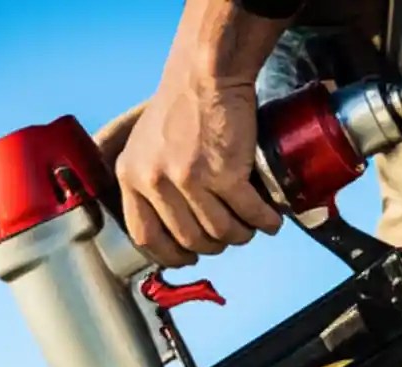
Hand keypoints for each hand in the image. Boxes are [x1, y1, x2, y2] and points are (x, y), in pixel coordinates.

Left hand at [114, 74, 281, 267]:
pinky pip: (248, 213)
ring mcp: (189, 179)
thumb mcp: (146, 147)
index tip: (189, 257)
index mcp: (131, 177)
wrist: (207, 74)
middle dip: (215, 245)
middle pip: (189, 240)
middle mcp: (155, 181)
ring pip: (220, 232)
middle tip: (230, 235)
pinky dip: (263, 221)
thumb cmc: (182, 105)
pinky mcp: (224, 174)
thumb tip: (176, 227)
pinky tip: (270, 219)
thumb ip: (152, 183)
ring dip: (242, 235)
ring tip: (252, 225)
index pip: (146, 237)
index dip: (171, 255)